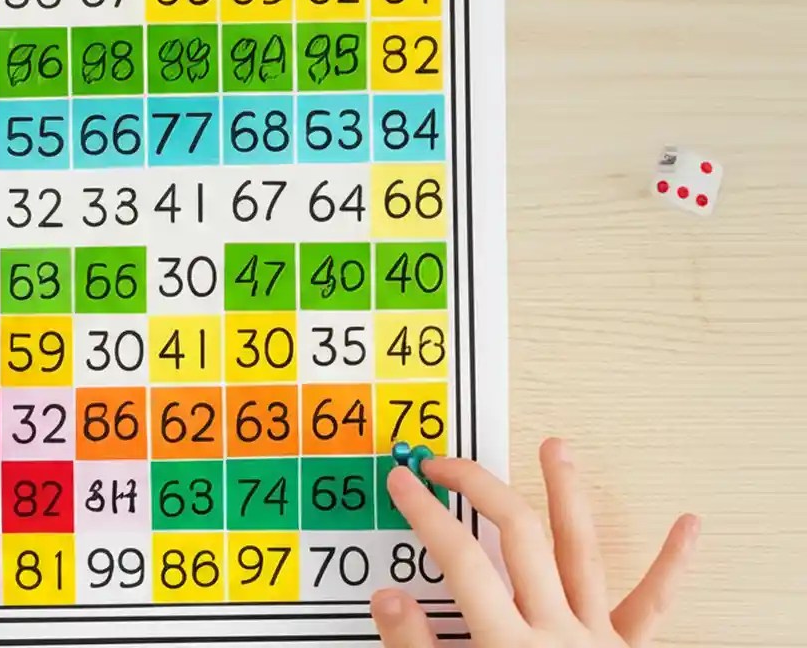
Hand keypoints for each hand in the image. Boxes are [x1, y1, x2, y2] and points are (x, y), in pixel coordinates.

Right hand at [370, 438, 698, 646]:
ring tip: (557, 449)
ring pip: (581, 552)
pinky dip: (672, 567)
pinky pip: (652, 608)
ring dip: (568, 496)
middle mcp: (553, 633)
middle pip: (516, 537)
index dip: (427, 513)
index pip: (459, 560)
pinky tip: (689, 526)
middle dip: (480, 488)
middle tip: (449, 461)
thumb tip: (389, 597)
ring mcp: (594, 641)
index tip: (405, 481)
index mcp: (505, 646)